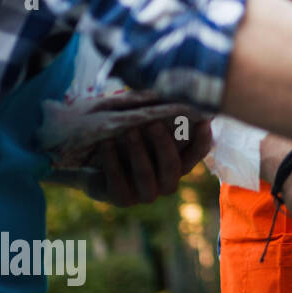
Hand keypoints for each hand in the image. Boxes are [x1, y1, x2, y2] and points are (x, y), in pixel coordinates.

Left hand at [87, 118, 212, 206]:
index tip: (201, 119)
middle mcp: (166, 182)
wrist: (89, 162)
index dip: (202, 138)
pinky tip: (106, 143)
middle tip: (154, 123)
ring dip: (138, 152)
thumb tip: (181, 93)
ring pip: (146, 175)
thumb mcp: (143, 123)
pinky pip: (119, 183)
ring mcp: (145, 193)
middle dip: (164, 144)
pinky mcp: (122, 199)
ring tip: (129, 130)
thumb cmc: (122, 136)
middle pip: (173, 166)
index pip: (198, 153)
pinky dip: (113, 161)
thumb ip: (160, 114)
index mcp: (178, 163)